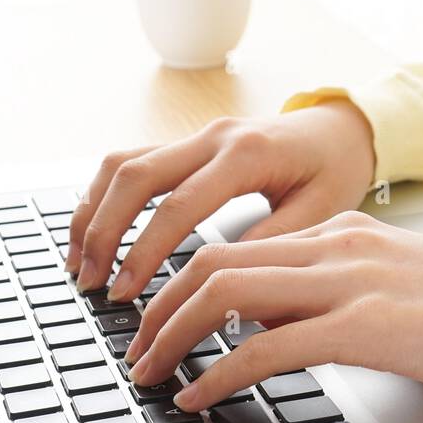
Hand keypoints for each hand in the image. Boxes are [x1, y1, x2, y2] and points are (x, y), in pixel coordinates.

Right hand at [68, 101, 374, 299]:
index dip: (144, 252)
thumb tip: (222, 286)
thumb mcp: (321, 211)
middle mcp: (215, 137)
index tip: (124, 293)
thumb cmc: (335, 170)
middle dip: (103, 232)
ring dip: (92, 212)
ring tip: (80, 263)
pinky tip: (94, 232)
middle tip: (91, 284)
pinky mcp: (189, 144)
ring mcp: (197, 136)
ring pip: (123, 163)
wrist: (343, 129)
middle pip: (135, 177)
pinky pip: (132, 162)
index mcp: (248, 154)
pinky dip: (104, 196)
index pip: (178, 206)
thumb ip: (272, 242)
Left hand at [124, 211, 422, 406]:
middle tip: (139, 347)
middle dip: (162, 305)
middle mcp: (338, 246)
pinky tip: (200, 395)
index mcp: (346, 232)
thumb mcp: (400, 281)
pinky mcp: (362, 326)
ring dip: (173, 335)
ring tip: (152, 371)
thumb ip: (344, 289)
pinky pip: (264, 347)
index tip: (165, 318)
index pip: (243, 247)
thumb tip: (287, 322)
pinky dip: (217, 372)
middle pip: (217, 261)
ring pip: (226, 292)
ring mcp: (348, 282)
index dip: (188, 283)